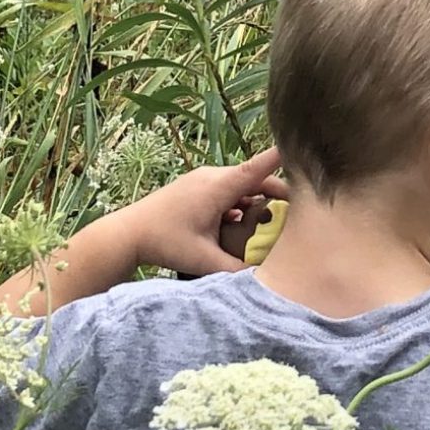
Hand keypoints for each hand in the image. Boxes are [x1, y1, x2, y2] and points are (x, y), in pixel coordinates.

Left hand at [106, 147, 289, 275]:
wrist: (126, 233)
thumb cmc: (164, 243)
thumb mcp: (204, 260)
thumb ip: (238, 270)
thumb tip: (267, 279)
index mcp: (217, 188)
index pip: (258, 169)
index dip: (282, 159)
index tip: (303, 150)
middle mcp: (212, 177)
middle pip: (256, 179)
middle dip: (278, 194)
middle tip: (298, 212)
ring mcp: (203, 180)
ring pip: (242, 185)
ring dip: (258, 200)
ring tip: (270, 222)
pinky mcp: (196, 187)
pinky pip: (228, 189)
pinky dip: (241, 202)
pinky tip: (239, 223)